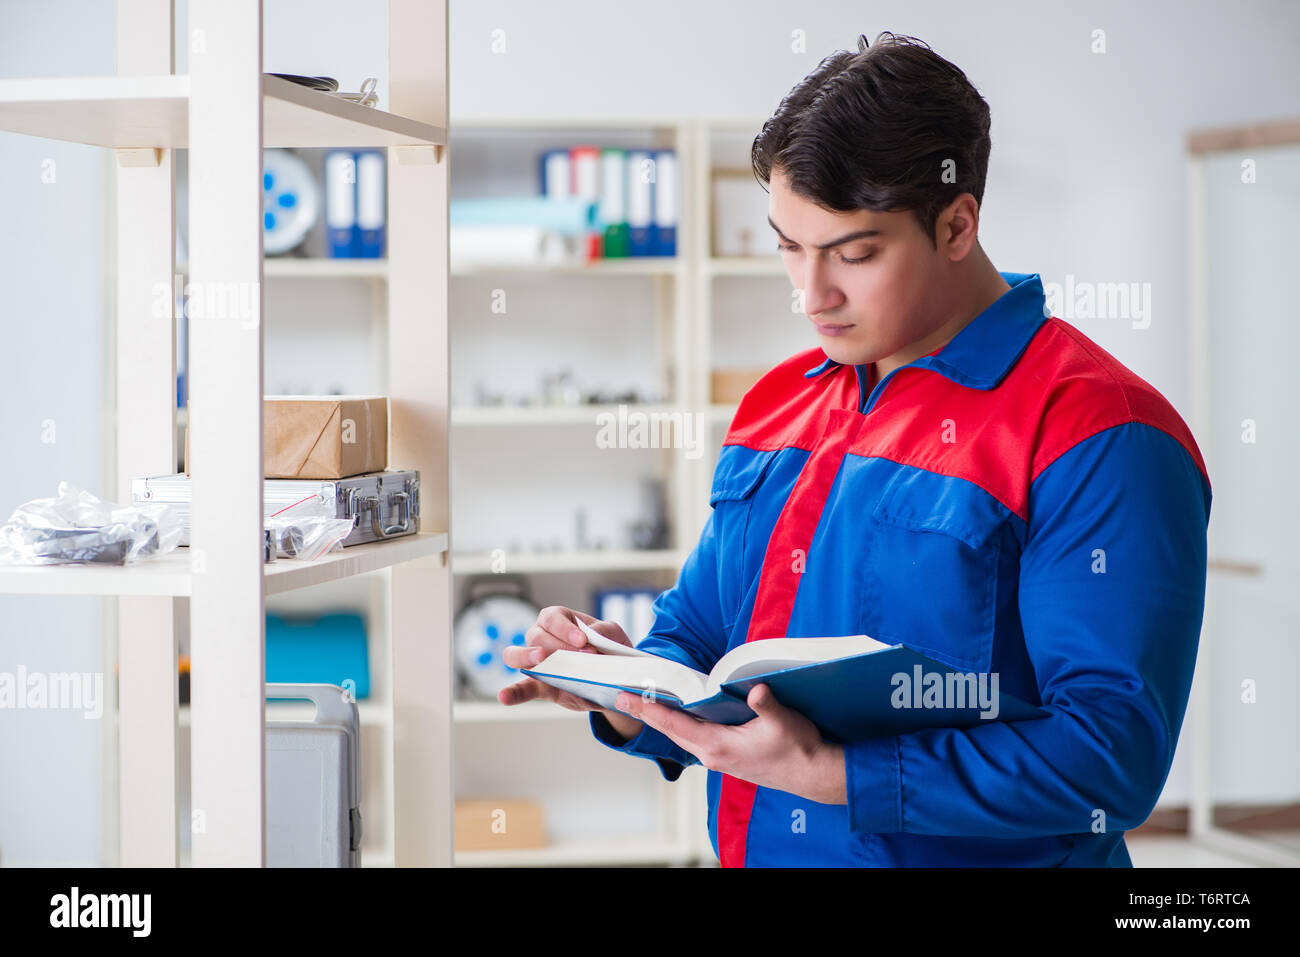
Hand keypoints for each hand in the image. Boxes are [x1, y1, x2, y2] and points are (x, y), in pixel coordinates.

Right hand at [499, 606, 635, 720]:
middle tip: (582, 657)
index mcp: (559, 620)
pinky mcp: (541, 686)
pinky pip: (521, 688)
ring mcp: (538, 663)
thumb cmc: (609, 648)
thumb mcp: (612, 634)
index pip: (551, 618)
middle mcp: (542, 638)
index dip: (564, 628)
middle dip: (558, 646)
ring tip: (541, 659)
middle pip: (536, 636)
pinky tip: (504, 696)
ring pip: (515, 655)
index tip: (582, 640)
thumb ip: (603, 632)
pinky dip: (511, 692)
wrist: (616, 678)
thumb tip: (591, 638)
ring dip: (525, 656)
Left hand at [613, 682, 846, 804]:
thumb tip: (756, 690)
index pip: (674, 724)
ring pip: (681, 734)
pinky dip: (680, 722)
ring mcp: (718, 757)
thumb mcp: (785, 723)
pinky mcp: (726, 755)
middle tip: (623, 694)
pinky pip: (694, 736)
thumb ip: (767, 706)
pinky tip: (678, 711)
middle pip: (670, 730)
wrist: (813, 774)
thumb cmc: (799, 749)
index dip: (648, 710)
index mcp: (718, 746)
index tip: (624, 699)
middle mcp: (712, 754)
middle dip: (646, 712)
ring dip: (662, 718)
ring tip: (643, 699)